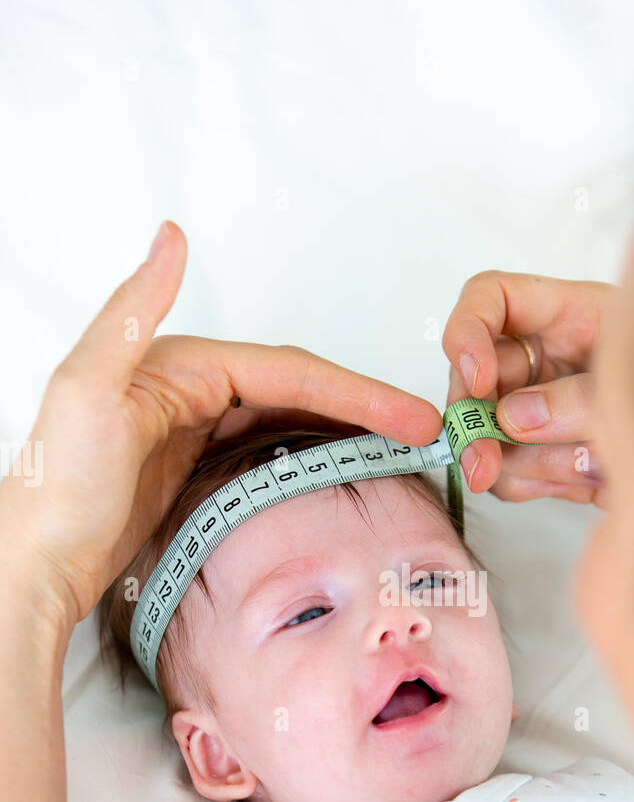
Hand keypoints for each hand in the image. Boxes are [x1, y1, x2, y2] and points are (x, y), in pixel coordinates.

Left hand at [0, 221, 442, 631]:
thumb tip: (172, 237)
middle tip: (426, 433)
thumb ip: (134, 310)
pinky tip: (344, 467)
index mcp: (180, 366)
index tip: (410, 418)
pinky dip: (315, 454)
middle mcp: (193, 390)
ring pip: (293, 421)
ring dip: (348, 430)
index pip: (287, 373)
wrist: (34, 564)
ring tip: (403, 448)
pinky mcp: (199, 472)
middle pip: (300, 392)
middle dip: (367, 408)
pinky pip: (273, 454)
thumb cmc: (58, 486)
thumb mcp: (87, 387)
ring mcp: (198, 432)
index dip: (355, 392)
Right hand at [441, 270, 615, 506]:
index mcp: (561, 314)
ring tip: (591, 466)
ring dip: (528, 463)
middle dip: (474, 426)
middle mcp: (540, 359)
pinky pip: (513, 476)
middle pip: (472, 380)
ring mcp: (538, 410)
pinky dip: (543, 485)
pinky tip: (589, 480)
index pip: (490, 300)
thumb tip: (514, 419)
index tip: (479, 377)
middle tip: (483, 466)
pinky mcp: (546, 456)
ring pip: (488, 438)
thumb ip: (578, 397)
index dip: (468, 333)